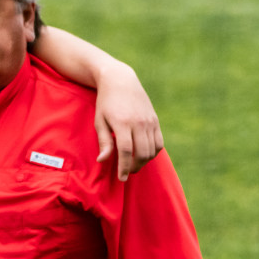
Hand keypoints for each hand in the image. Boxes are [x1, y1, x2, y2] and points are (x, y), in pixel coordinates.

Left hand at [94, 62, 164, 180]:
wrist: (120, 81)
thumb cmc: (106, 102)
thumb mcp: (100, 120)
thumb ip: (104, 141)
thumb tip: (103, 161)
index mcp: (122, 122)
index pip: (126, 151)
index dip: (124, 167)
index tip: (121, 178)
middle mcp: (139, 122)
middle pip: (142, 153)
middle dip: (134, 167)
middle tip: (126, 172)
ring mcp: (149, 121)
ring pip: (152, 150)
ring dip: (144, 162)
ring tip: (133, 164)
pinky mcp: (155, 120)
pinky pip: (159, 142)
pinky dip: (153, 152)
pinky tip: (143, 154)